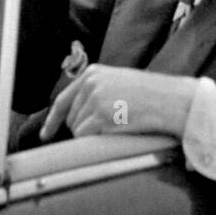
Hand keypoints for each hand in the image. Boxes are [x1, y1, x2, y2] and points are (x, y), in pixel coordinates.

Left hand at [41, 65, 196, 141]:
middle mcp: (90, 84)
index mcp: (92, 73)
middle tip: (106, 127)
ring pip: (77, 129)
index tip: (45, 134)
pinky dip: (95, 140)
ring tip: (116, 125)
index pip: (62, 100)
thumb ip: (95, 91)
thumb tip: (77, 113)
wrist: (170, 100)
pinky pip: (86, 136)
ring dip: (92, 134)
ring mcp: (95, 99)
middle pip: (70, 118)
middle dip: (81, 127)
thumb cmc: (149, 94)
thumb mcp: (117, 82)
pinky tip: (113, 132)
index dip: (52, 120)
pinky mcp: (102, 115)